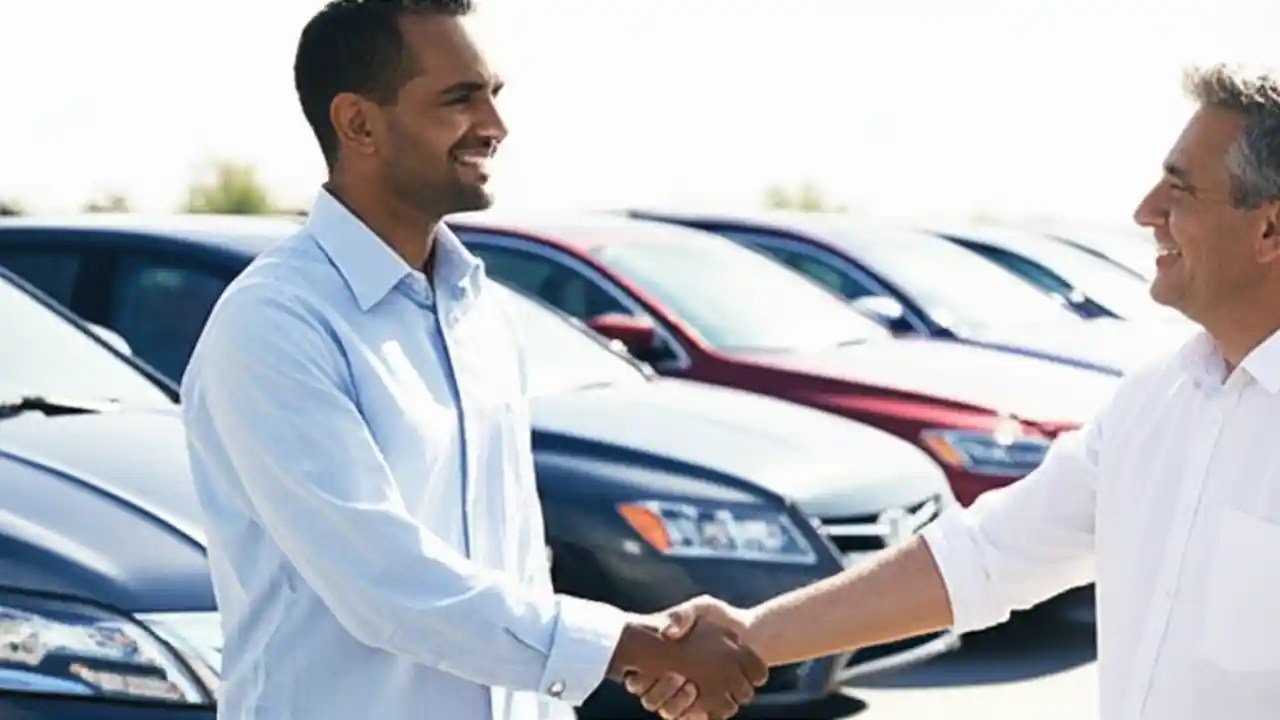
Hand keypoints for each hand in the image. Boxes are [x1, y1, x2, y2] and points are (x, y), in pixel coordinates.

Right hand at [622, 596, 763, 718]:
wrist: (749, 635)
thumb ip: (683, 615)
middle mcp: (667, 681)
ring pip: (669, 712)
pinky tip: (705, 704)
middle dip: (661, 691)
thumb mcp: (701, 608)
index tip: (654, 664)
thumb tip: (667, 633)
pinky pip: (692, 718)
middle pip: (650, 699)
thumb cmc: (720, 620)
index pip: (636, 677)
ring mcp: (684, 696)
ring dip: (677, 703)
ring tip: (692, 688)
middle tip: (678, 676)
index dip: (639, 678)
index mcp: (659, 658)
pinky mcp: (704, 707)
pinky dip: (696, 714)